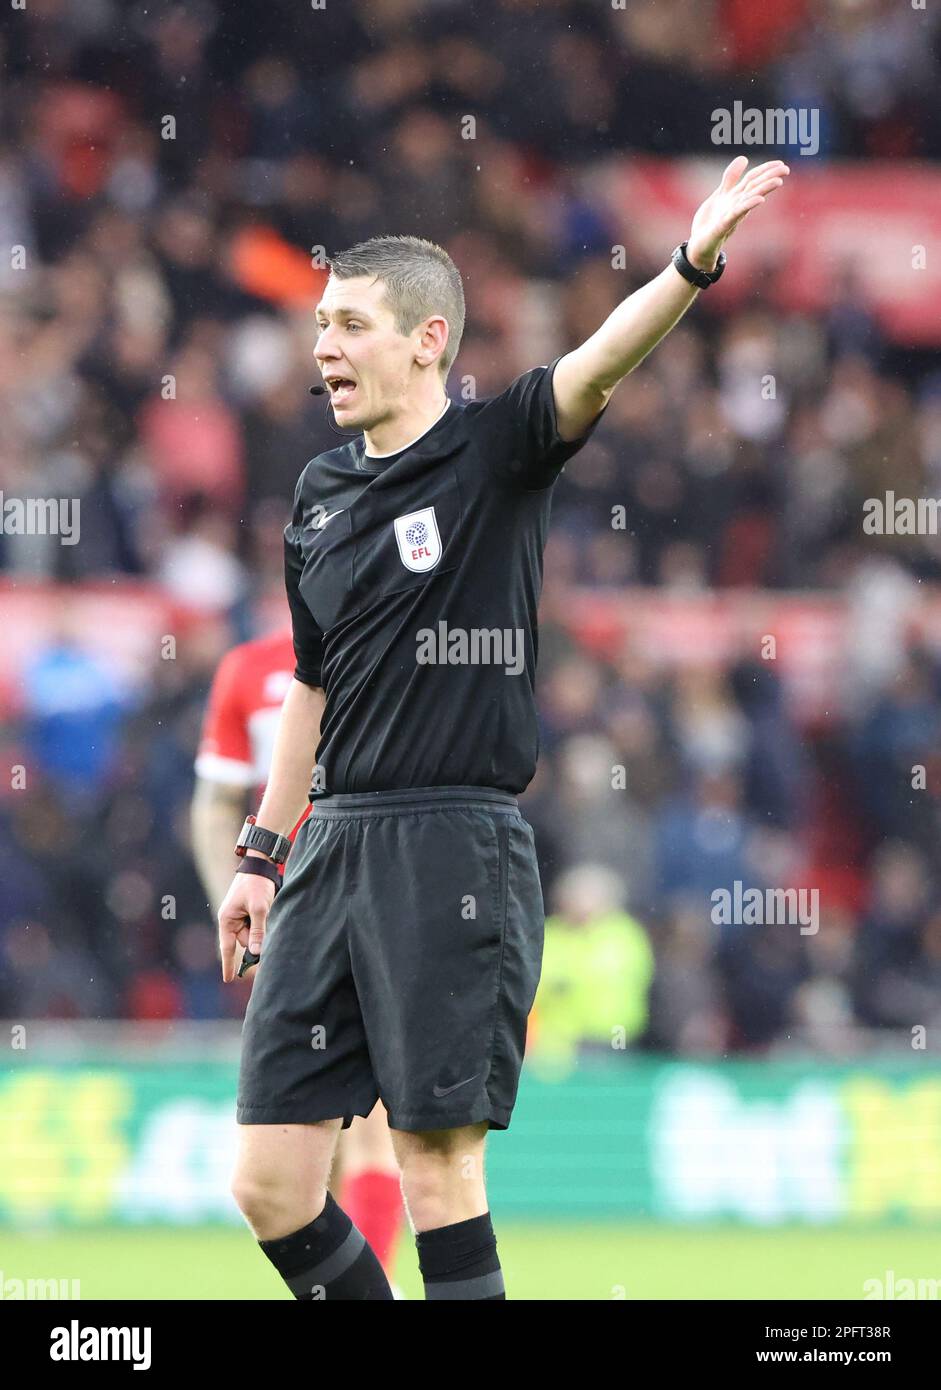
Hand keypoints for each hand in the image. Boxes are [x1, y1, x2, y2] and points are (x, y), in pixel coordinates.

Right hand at [218, 871, 274, 981]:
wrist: (259, 865)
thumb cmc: (256, 884)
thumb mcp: (259, 908)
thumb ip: (258, 931)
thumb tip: (255, 952)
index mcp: (227, 920)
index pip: (228, 947)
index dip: (229, 964)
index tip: (228, 980)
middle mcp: (231, 920)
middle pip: (245, 941)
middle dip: (257, 938)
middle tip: (265, 921)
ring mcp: (240, 917)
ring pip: (253, 934)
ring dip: (262, 928)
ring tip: (267, 910)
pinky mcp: (249, 913)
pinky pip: (256, 925)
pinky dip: (263, 922)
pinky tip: (267, 909)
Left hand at [687, 156, 789, 270]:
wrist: (699, 245)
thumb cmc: (711, 222)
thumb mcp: (720, 195)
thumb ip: (731, 178)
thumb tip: (744, 158)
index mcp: (736, 197)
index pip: (753, 180)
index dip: (765, 170)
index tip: (781, 163)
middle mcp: (737, 205)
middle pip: (754, 188)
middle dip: (770, 177)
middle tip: (786, 169)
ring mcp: (731, 216)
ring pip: (749, 199)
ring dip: (764, 190)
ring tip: (778, 181)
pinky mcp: (722, 226)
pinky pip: (736, 214)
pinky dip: (748, 206)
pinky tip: (760, 199)